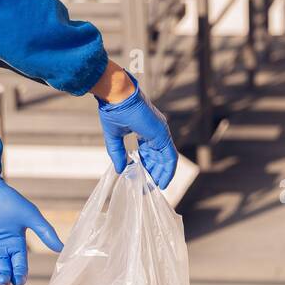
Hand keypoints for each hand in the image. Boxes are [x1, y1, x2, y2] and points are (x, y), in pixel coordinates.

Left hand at [0, 173, 62, 284]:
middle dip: (4, 278)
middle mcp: (1, 249)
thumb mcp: (30, 215)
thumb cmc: (8, 200)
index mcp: (16, 245)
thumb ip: (45, 232)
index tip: (18, 281)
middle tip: (3, 279)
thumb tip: (62, 248)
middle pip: (4, 271)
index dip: (19, 276)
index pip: (19, 267)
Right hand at [94, 71, 176, 187]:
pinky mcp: (163, 135)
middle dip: (154, 173)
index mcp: (144, 130)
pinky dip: (168, 170)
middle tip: (148, 187)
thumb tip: (120, 170)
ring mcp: (161, 133)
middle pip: (158, 158)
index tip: (141, 179)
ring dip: (161, 174)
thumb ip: (118, 154)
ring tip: (154, 188)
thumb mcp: (113, 137)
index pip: (149, 152)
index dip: (146, 166)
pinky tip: (163, 181)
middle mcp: (155, 132)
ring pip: (166, 159)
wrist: (118, 97)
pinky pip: (170, 157)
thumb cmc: (114, 111)